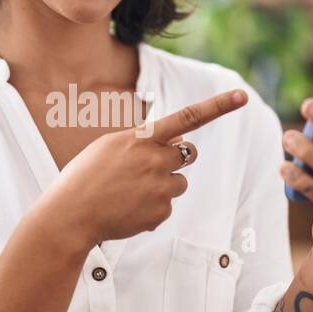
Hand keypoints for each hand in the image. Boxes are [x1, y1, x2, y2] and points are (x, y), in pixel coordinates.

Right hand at [36, 88, 247, 246]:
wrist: (71, 215)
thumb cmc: (84, 177)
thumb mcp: (109, 147)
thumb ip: (144, 141)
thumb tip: (178, 142)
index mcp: (141, 138)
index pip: (187, 117)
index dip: (218, 106)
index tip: (242, 96)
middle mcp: (155, 159)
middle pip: (188, 153)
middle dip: (177, 158)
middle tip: (150, 168)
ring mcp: (160, 187)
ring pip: (178, 182)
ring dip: (162, 186)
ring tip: (129, 193)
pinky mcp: (160, 212)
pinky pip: (167, 207)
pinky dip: (151, 209)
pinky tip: (127, 210)